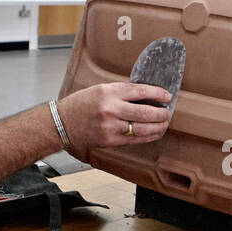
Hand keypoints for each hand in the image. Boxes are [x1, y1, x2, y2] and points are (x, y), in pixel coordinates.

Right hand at [56, 82, 173, 160]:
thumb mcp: (100, 90)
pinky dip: (148, 136)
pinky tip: (155, 132)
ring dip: (158, 126)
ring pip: (142, 128)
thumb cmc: (81, 104)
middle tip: (168, 112)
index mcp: (108, 92)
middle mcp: (110, 109)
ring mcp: (110, 127)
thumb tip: (147, 96)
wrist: (63, 123)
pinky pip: (135, 139)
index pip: (140, 91)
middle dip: (161, 113)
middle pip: (145, 112)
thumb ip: (121, 92)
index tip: (167, 96)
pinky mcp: (110, 140)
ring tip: (164, 123)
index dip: (157, 94)